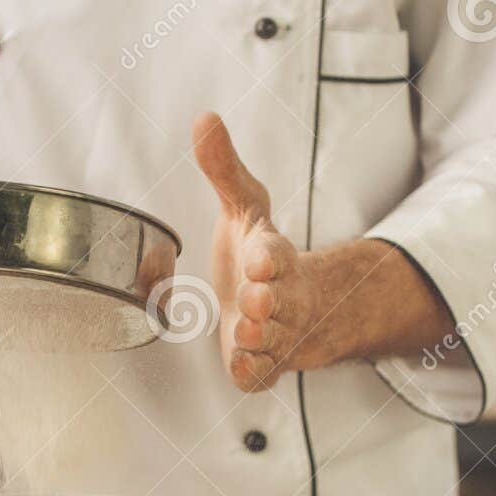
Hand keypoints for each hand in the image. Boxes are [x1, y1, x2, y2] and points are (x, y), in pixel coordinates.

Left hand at [190, 113, 453, 390]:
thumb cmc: (260, 254)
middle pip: (282, 302)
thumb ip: (225, 170)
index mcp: (272, 257)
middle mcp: (280, 298)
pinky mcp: (264, 363)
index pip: (276, 255)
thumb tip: (203, 120)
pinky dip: (253, 373)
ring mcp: (275, 334)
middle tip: (256, 301)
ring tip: (246, 332)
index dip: (269, 258)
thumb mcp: (246, 208)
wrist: (292, 305)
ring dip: (261, 339)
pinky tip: (240, 364)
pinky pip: (262, 376)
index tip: (258, 259)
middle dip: (270, 301)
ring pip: (275, 341)